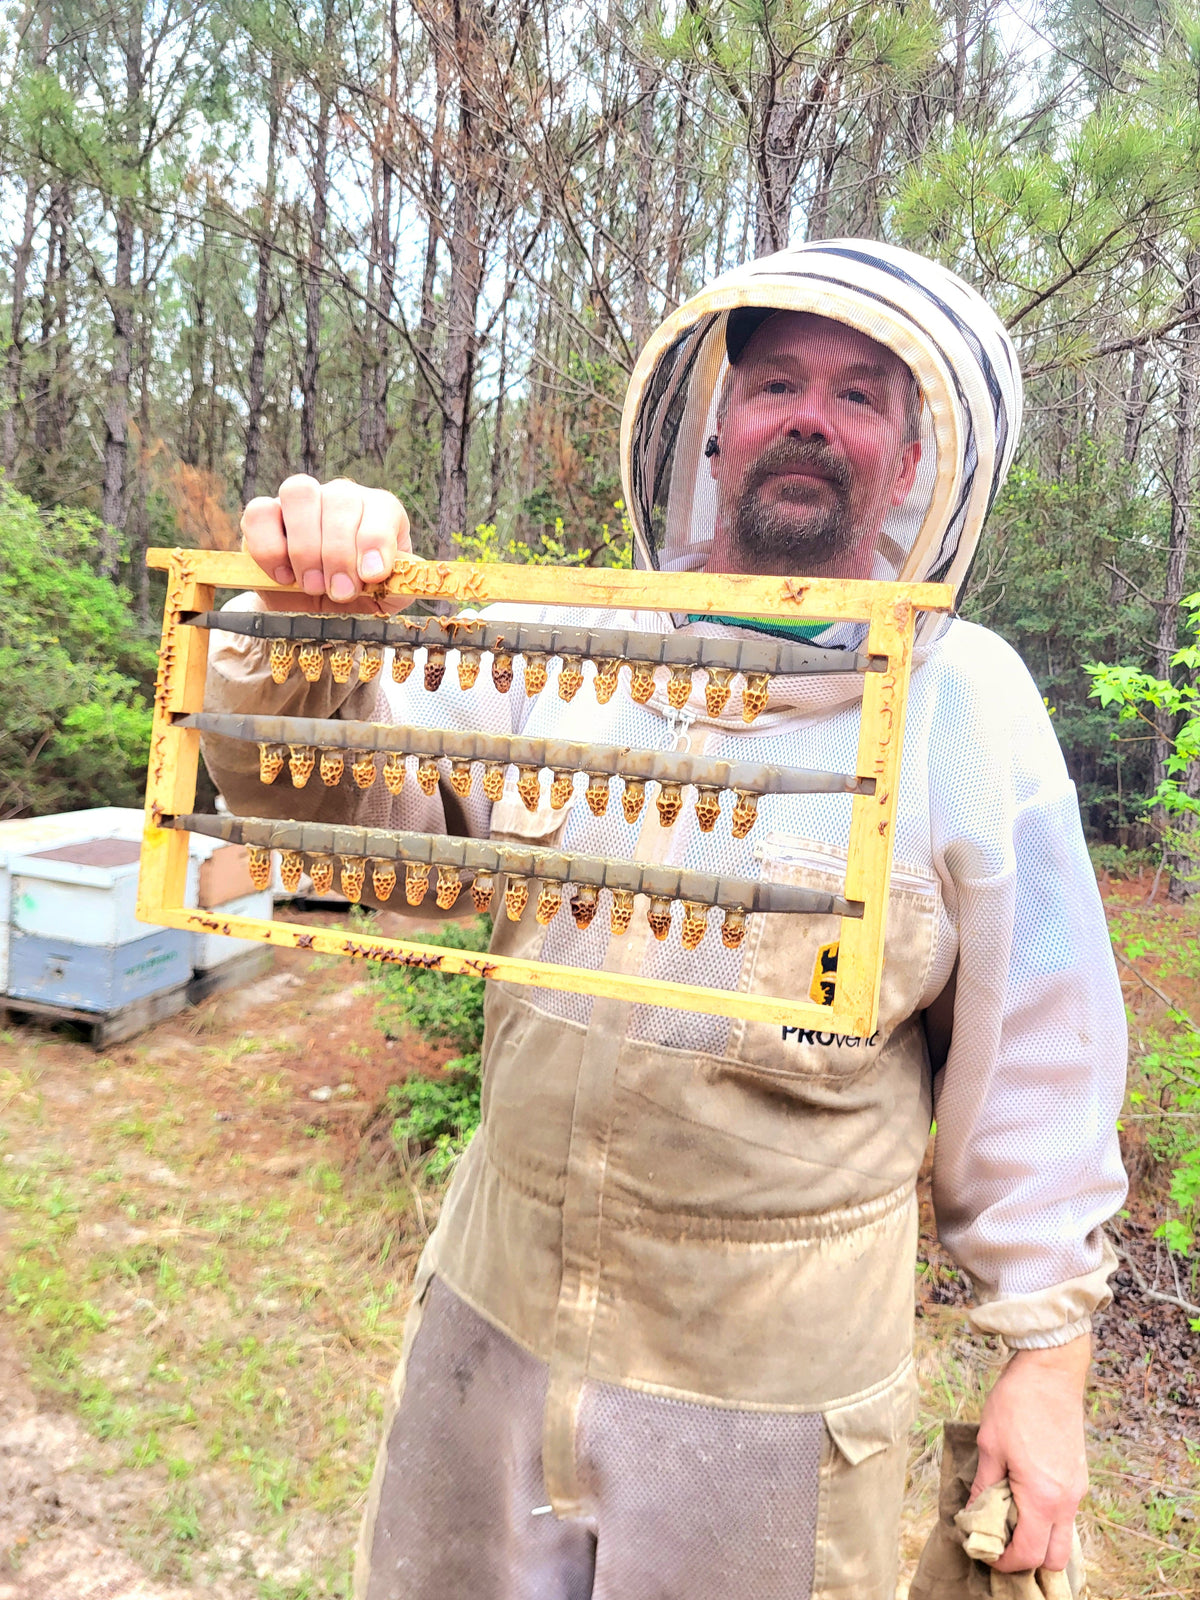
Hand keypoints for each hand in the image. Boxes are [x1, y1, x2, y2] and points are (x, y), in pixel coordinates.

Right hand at [241, 474, 411, 612]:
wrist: (318, 614)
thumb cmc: (359, 600)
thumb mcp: (386, 597)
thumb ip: (396, 584)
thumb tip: (391, 572)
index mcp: (380, 512)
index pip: (381, 508)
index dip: (375, 542)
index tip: (371, 577)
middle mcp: (342, 497)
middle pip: (339, 500)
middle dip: (338, 554)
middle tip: (339, 592)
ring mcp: (302, 502)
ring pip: (299, 493)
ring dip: (305, 547)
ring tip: (312, 586)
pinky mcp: (264, 515)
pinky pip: (259, 512)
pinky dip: (269, 548)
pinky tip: (284, 577)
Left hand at [972, 1334, 1090, 1571]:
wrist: (1051, 1370)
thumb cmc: (1017, 1404)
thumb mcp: (990, 1445)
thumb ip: (983, 1487)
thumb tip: (972, 1515)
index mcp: (1043, 1498)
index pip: (1029, 1554)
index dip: (1005, 1563)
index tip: (985, 1553)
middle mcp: (1067, 1500)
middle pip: (1055, 1558)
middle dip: (1028, 1560)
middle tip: (1000, 1543)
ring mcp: (1077, 1488)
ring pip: (1063, 1535)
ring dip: (1038, 1537)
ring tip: (1007, 1516)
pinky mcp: (1078, 1475)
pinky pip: (1065, 1512)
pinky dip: (1046, 1517)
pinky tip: (1021, 1495)